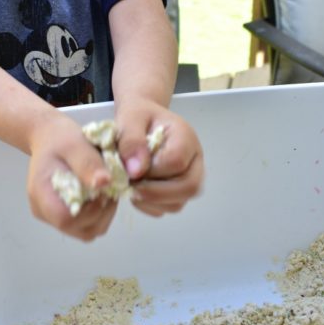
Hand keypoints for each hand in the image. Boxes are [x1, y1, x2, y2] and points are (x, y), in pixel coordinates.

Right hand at [26, 112, 117, 240]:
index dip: (91, 210)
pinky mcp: (63, 216)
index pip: (66, 219)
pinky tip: (102, 195)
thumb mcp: (75, 144)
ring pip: (87, 232)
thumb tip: (104, 183)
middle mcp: (44, 211)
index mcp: (41, 193)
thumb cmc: (60, 139)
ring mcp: (53, 216)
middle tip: (110, 188)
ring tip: (106, 190)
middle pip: (79, 230)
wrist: (50, 138)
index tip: (103, 189)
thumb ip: (88, 163)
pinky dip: (100, 214)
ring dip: (104, 215)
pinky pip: (87, 226)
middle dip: (102, 212)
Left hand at [115, 100, 203, 216]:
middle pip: (188, 187)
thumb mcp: (130, 118)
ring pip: (179, 202)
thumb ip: (132, 140)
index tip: (129, 168)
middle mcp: (195, 159)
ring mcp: (191, 177)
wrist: (141, 120)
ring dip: (151, 201)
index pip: (176, 162)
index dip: (151, 170)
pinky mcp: (180, 190)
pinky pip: (169, 207)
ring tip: (131, 186)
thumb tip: (136, 171)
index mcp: (186, 137)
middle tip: (129, 186)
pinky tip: (136, 191)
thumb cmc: (138, 117)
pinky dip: (150, 206)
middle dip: (155, 193)